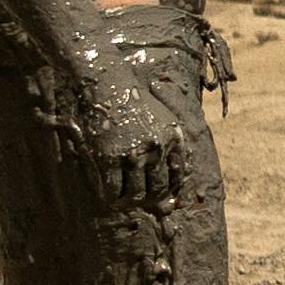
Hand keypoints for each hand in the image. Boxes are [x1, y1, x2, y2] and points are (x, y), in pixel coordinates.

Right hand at [71, 60, 193, 209]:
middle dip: (148, 200)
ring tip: (121, 200)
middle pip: (157, 191)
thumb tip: (171, 180)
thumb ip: (169, 146)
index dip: (169, 190)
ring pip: (135, 196)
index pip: (178, 177)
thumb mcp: (162, 117)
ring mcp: (133, 154)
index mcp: (173, 138)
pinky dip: (110, 197)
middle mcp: (157, 148)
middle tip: (137, 200)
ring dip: (128, 202)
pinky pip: (112, 190)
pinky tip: (107, 194)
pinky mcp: (109, 157)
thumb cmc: (133, 99)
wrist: (107, 82)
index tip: (158, 194)